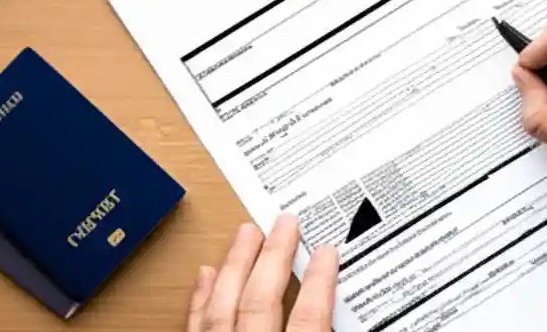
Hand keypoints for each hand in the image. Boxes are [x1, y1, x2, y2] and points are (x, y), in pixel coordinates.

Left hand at [187, 215, 338, 331]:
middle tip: (285, 224)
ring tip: (247, 233)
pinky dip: (201, 298)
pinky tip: (206, 273)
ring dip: (235, 266)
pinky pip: (195, 326)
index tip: (327, 252)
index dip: (319, 283)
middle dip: (274, 258)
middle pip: (260, 302)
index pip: (308, 320)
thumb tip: (351, 319)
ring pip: (222, 308)